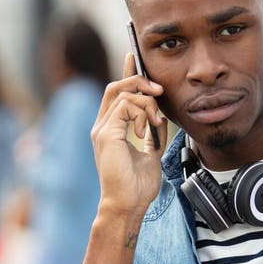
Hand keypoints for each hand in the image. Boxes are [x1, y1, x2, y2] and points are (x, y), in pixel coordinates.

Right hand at [91, 53, 166, 216]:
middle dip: (139, 81)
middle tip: (159, 89)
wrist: (128, 205)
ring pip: (123, 93)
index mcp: (110, 130)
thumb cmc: (137, 187)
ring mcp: (102, 129)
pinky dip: (141, 112)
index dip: (127, 74)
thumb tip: (161, 118)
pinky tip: (147, 129)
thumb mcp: (151, 154)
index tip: (136, 58)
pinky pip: (126, 105)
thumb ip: (153, 135)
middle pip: (116, 87)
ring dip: (146, 102)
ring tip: (157, 121)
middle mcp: (102, 127)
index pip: (116, 94)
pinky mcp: (107, 134)